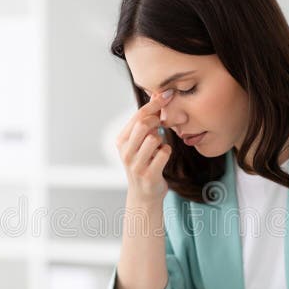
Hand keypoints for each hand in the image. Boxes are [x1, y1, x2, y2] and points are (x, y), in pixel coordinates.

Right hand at [115, 89, 174, 204]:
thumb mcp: (138, 143)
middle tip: (162, 124)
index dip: (154, 103)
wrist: (143, 195)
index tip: (167, 94)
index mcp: (121, 141)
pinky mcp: (148, 174)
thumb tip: (158, 96)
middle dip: (157, 120)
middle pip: (143, 124)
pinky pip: (164, 153)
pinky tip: (162, 157)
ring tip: (158, 146)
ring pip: (154, 138)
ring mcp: (136, 164)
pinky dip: (167, 151)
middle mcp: (125, 152)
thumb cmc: (144, 163)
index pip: (138, 115)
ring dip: (161, 140)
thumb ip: (144, 123)